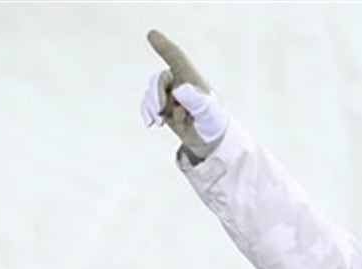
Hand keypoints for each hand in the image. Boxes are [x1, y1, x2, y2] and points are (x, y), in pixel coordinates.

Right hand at [140, 30, 227, 160]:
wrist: (209, 140)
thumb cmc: (213, 123)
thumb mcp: (208, 113)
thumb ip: (197, 101)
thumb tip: (179, 89)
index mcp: (194, 79)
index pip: (177, 59)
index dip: (165, 47)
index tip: (152, 35)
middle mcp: (181, 83)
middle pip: (160, 78)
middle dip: (157, 93)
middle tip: (160, 110)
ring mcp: (171, 94)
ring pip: (152, 92)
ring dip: (153, 106)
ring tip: (163, 120)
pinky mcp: (164, 106)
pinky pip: (149, 104)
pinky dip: (148, 112)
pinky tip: (152, 122)